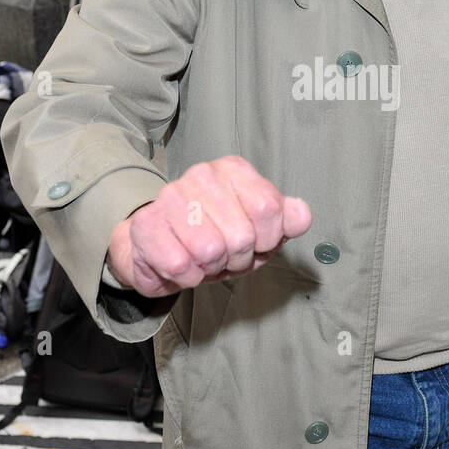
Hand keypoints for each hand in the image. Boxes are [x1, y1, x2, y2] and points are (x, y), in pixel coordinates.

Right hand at [105, 155, 311, 297]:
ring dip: (211, 268)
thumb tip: (301, 214)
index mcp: (234, 170)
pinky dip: (187, 277)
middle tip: (225, 255)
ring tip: (204, 259)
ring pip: (210, 250)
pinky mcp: (146, 224)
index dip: (267, 239)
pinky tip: (183, 266)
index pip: (269, 208)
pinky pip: (180, 265)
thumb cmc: (216, 237)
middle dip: (237, 259)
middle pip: (242, 235)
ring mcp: (171, 196)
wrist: (161, 247)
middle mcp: (202, 175)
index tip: (256, 242)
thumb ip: (286, 221)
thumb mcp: (260, 231)